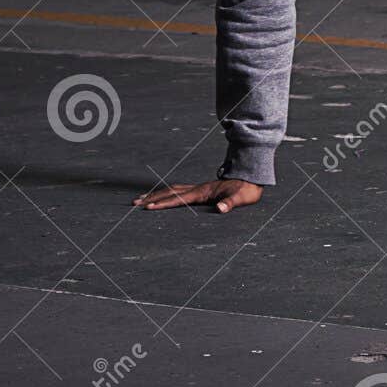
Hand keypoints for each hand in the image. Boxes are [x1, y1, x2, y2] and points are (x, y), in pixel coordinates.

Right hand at [132, 178, 262, 213]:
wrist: (251, 177)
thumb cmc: (246, 189)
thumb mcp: (241, 197)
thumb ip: (230, 203)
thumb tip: (220, 209)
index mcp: (203, 192)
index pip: (179, 199)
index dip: (164, 203)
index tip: (149, 207)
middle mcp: (198, 189)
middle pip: (170, 192)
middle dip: (152, 197)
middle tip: (135, 203)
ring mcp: (198, 188)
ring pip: (172, 190)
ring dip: (157, 194)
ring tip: (142, 199)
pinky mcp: (201, 190)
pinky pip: (179, 191)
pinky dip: (167, 194)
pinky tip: (163, 197)